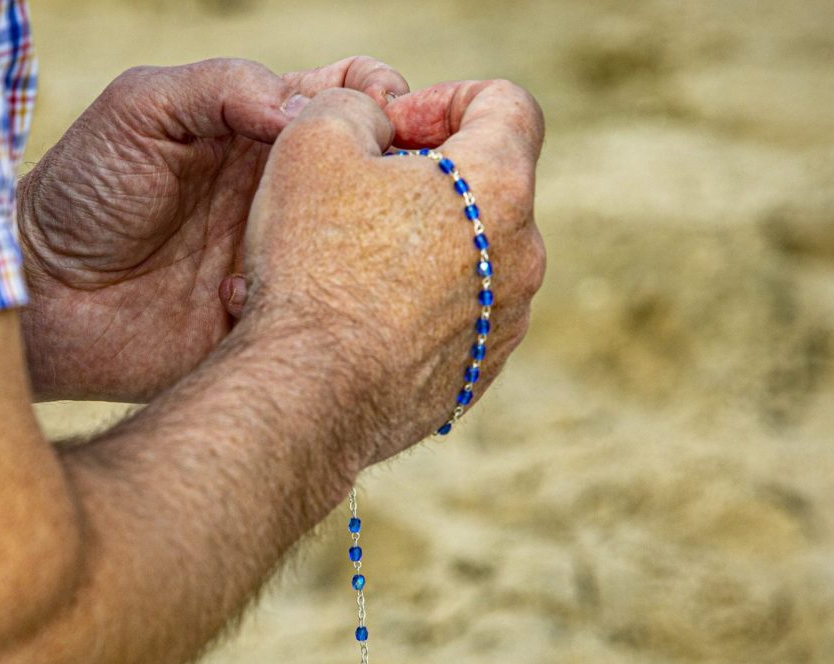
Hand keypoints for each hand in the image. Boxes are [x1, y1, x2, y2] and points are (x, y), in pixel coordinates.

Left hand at [17, 57, 409, 401]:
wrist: (40, 297)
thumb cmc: (81, 191)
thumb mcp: (141, 109)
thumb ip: (222, 88)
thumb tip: (306, 106)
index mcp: (262, 130)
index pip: (350, 99)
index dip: (383, 99)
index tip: (389, 114)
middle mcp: (284, 193)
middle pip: (374, 173)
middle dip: (400, 174)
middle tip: (393, 185)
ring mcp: (283, 258)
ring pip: (363, 247)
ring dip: (375, 245)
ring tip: (359, 246)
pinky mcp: (273, 319)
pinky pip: (327, 313)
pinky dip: (331, 306)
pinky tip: (306, 302)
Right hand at [241, 81, 546, 463]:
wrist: (310, 395)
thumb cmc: (313, 265)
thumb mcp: (312, 143)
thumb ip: (354, 105)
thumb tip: (374, 124)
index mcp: (499, 186)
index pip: (506, 105)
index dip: (444, 98)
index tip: (390, 128)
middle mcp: (524, 257)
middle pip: (486, 186)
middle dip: (424, 176)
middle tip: (354, 193)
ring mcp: (504, 323)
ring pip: (468, 257)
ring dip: (416, 244)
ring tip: (342, 261)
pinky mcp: (476, 374)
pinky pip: (452, 318)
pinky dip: (412, 306)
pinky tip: (352, 316)